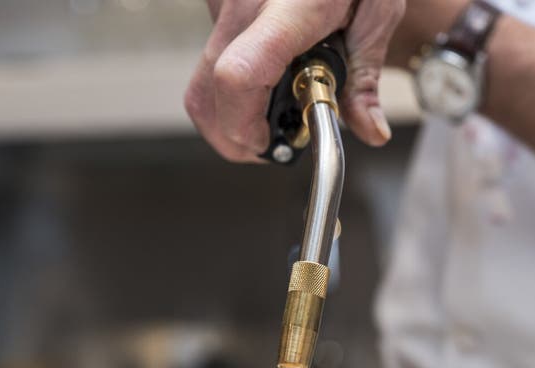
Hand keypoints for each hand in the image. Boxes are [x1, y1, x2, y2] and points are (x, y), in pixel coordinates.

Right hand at [185, 0, 405, 161]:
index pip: (239, 75)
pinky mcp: (216, 3)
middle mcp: (244, 1)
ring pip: (203, 84)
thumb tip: (371, 132)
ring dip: (231, 112)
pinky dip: (231, 86)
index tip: (269, 142)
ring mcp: (223, 1)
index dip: (243, 126)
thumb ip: (366, 79)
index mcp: (292, 6)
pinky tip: (266, 75)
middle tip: (273, 139)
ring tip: (274, 106)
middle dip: (235, 135)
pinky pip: (208, 61)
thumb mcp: (377, 15)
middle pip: (207, 95)